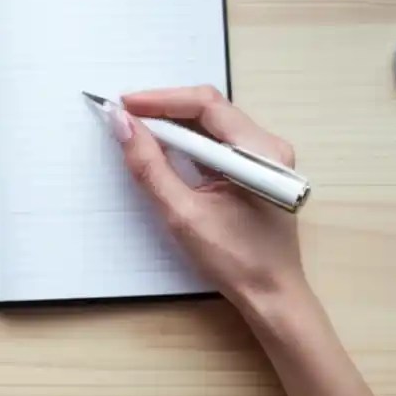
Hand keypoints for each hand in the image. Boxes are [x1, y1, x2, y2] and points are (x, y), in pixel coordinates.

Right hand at [109, 86, 303, 307]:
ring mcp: (264, 157)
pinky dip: (187, 142)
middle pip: (209, 110)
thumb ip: (150, 166)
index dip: (161, 100)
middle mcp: (267, 146)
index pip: (205, 105)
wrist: (272, 296)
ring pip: (212, 124)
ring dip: (174, 124)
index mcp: (259, 152)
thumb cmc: (236, 261)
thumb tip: (123, 125)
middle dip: (164, 109)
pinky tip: (163, 147)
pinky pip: (217, 142)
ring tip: (138, 129)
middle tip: (125, 116)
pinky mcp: (255, 169)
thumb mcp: (183, 214)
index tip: (124, 105)